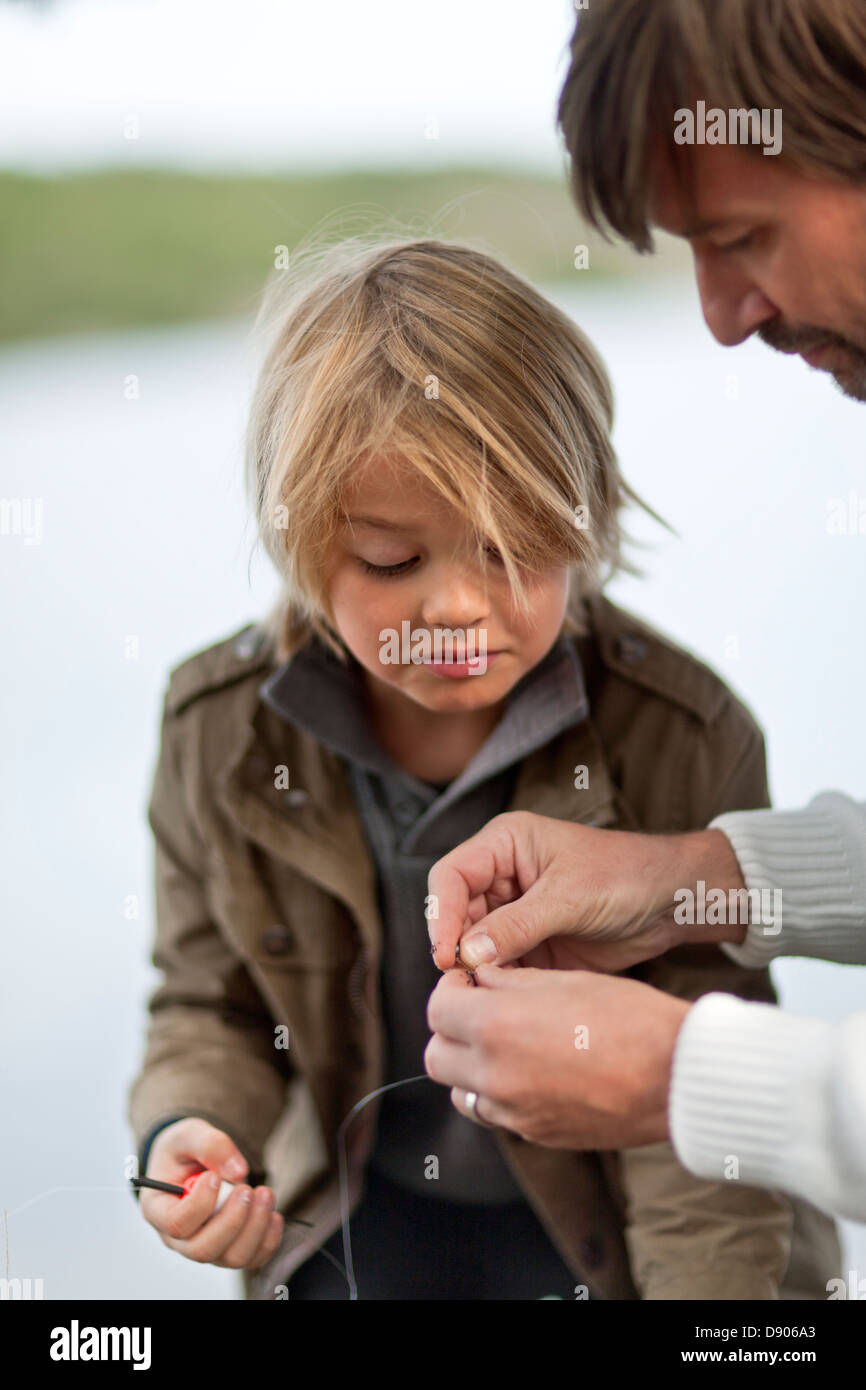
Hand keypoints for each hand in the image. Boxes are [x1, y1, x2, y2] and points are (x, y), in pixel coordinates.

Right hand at [139, 1118, 283, 1269]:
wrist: (195, 1160)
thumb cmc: (185, 1150)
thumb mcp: (189, 1134)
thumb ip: (210, 1145)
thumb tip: (238, 1172)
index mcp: (158, 1210)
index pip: (176, 1224)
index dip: (199, 1205)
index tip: (214, 1177)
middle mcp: (178, 1238)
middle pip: (203, 1249)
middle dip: (232, 1221)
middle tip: (247, 1189)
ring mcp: (205, 1246)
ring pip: (231, 1258)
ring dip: (255, 1228)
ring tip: (265, 1194)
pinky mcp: (229, 1248)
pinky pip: (251, 1258)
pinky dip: (268, 1241)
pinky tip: (274, 1215)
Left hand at [424, 964, 691, 1148]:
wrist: (677, 1076)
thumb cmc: (629, 1018)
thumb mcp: (564, 980)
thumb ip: (509, 982)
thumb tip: (480, 980)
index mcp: (497, 1027)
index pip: (438, 1010)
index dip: (450, 989)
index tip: (469, 983)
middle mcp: (497, 1076)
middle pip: (437, 1056)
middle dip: (451, 1030)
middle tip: (479, 1011)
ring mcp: (516, 1113)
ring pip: (461, 1092)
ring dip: (470, 1066)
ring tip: (506, 1044)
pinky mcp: (538, 1134)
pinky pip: (497, 1115)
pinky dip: (500, 1093)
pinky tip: (532, 1071)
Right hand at [427, 811, 745, 971]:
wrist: (674, 901)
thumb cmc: (627, 875)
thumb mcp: (569, 898)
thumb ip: (515, 926)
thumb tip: (467, 955)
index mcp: (505, 844)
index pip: (451, 876)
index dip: (442, 915)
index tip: (447, 955)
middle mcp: (503, 876)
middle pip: (456, 914)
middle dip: (457, 948)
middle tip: (462, 983)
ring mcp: (515, 912)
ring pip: (474, 945)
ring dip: (476, 970)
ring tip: (484, 996)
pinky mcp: (531, 944)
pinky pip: (501, 966)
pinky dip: (499, 984)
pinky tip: (506, 1001)